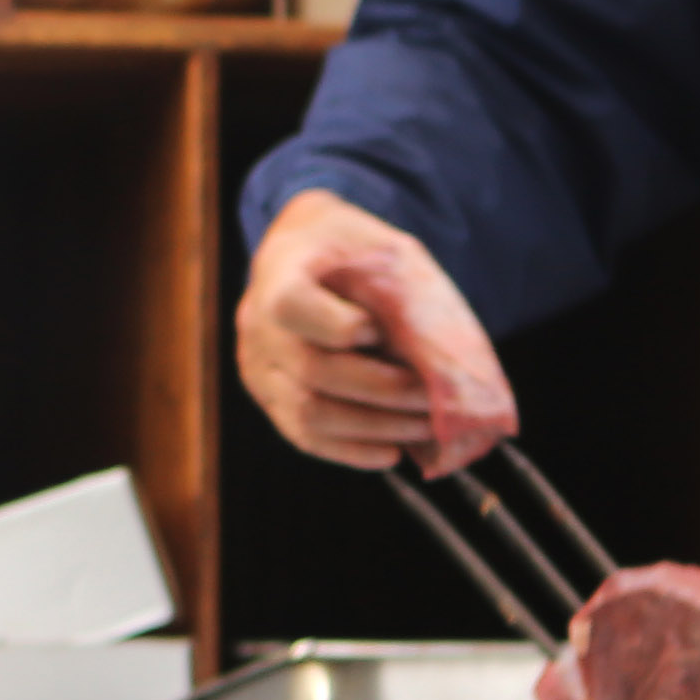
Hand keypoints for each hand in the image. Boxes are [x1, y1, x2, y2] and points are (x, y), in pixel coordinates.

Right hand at [236, 190, 508, 471]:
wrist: (303, 255)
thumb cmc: (352, 249)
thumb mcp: (384, 248)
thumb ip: (405, 295)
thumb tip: (442, 365)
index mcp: (280, 273)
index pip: (292, 307)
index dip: (340, 327)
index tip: (379, 329)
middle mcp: (257, 325)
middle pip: (313, 371)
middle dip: (383, 391)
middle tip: (434, 398)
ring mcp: (258, 367)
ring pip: (309, 414)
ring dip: (375, 427)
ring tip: (424, 427)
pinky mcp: (269, 399)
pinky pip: (304, 436)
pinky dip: (352, 450)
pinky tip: (392, 451)